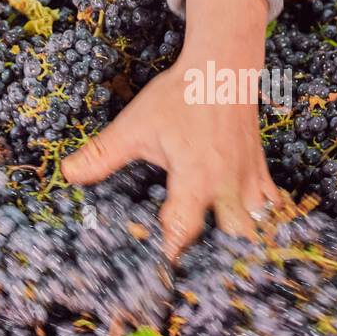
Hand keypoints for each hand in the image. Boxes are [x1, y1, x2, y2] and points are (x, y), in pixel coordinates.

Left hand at [61, 0, 283, 261]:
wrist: (223, 66)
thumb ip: (103, 155)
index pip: (184, 230)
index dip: (170, 253)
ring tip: (224, 257)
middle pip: (231, 238)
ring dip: (240, 239)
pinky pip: (269, 204)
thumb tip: (68, 173)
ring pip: (255, 224)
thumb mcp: (134, 127)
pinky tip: (245, 224)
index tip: (159, 269)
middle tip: (194, 268)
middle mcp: (229, 185)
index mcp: (197, 179)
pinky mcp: (260, 168)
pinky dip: (259, 216)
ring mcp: (249, 178)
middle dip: (215, 256)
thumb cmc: (179, 97)